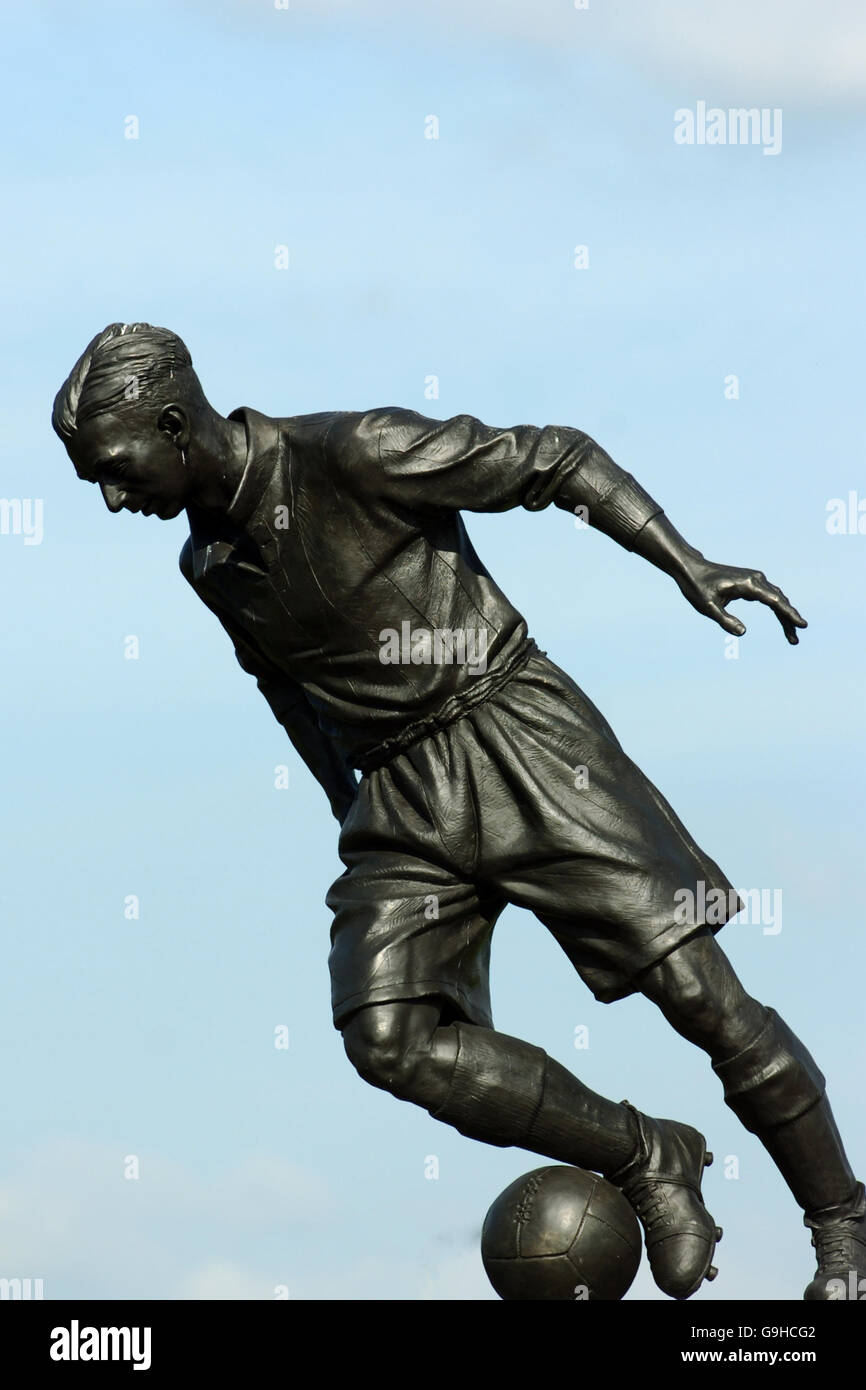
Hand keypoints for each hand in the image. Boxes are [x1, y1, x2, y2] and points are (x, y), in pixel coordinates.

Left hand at [676, 558, 807, 643]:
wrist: (691, 569)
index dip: (789, 614)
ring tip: (791, 636)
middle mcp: (755, 579)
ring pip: (776, 598)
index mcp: (748, 584)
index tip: (802, 625)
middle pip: (779, 600)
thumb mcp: (708, 607)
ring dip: (785, 615)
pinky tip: (782, 621)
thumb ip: (725, 620)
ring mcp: (754, 579)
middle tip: (795, 640)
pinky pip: (769, 596)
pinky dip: (776, 608)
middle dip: (789, 619)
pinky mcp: (751, 582)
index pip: (774, 601)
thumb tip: (743, 633)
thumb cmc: (697, 587)